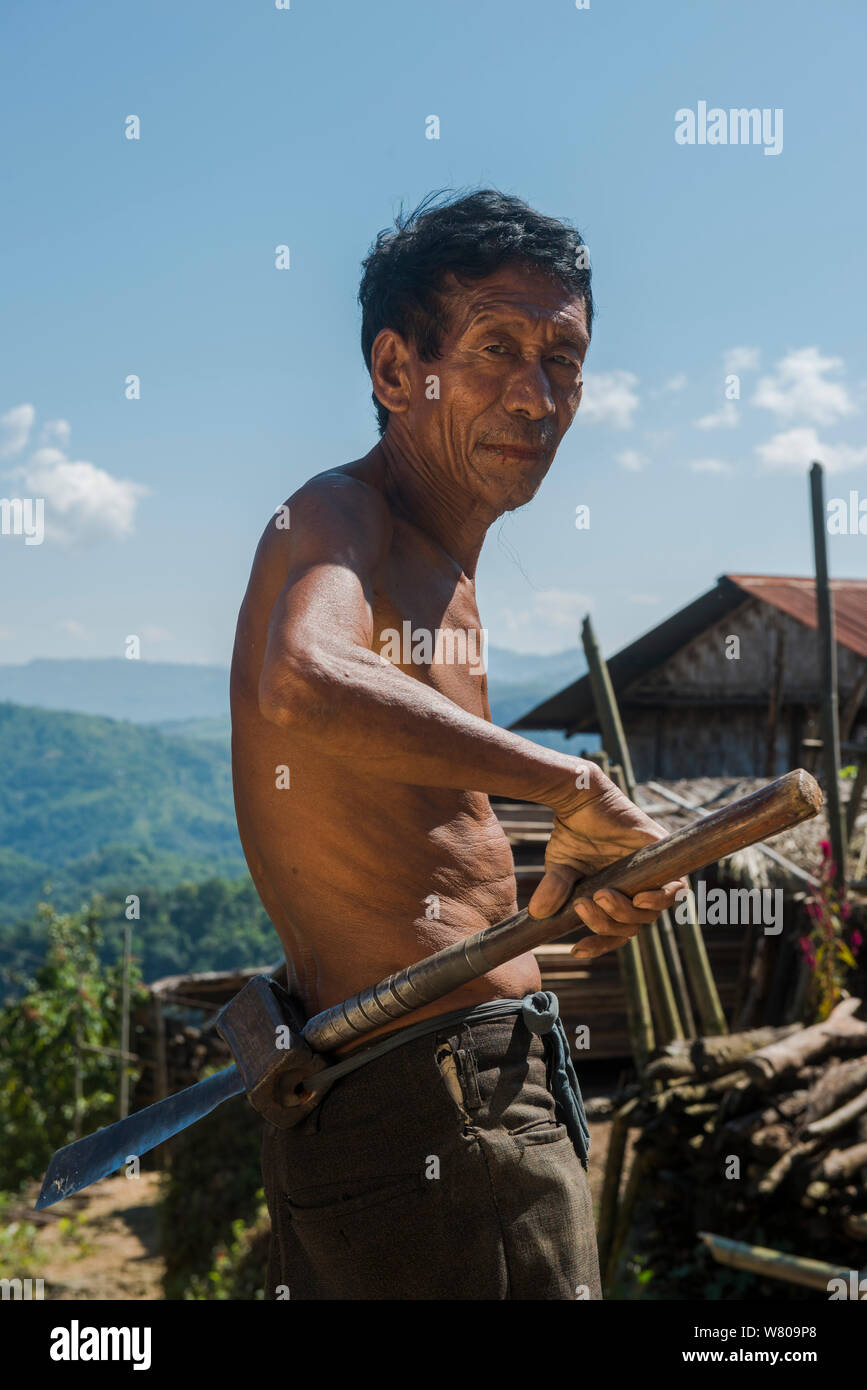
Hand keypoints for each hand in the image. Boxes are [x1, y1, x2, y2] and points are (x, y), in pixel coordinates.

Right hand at [527, 769, 686, 960]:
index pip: (615, 932)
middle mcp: (634, 889)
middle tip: (584, 904)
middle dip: (607, 923)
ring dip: (626, 912)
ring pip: (651, 914)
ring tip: (601, 896)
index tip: (577, 949)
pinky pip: (676, 889)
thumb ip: (555, 892)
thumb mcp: (560, 870)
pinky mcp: (664, 857)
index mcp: (613, 898)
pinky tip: (639, 897)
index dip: (600, 944)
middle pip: (633, 926)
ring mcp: (651, 875)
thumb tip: (538, 915)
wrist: (580, 799)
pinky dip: (660, 899)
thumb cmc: (572, 832)